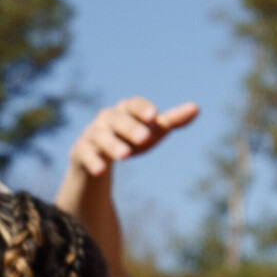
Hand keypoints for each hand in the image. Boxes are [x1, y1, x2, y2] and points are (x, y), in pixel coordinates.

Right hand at [68, 97, 197, 178]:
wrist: (95, 157)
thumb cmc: (129, 139)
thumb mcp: (152, 132)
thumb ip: (172, 120)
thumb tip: (196, 108)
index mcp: (124, 110)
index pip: (132, 105)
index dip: (142, 109)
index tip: (154, 116)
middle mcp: (106, 119)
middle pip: (117, 120)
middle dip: (130, 128)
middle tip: (145, 138)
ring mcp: (92, 134)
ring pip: (101, 137)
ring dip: (112, 145)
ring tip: (125, 156)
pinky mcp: (80, 151)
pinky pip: (85, 155)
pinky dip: (93, 161)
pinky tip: (100, 171)